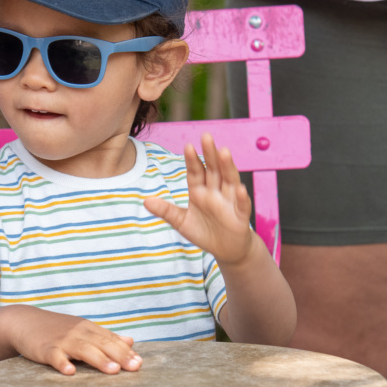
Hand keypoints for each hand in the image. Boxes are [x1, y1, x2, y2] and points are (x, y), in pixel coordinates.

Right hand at [2, 305, 140, 376]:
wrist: (24, 322)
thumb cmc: (56, 329)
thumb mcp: (82, 330)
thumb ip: (106, 337)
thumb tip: (131, 341)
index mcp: (88, 329)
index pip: (111, 339)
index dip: (126, 351)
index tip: (140, 363)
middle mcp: (78, 332)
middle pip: (102, 344)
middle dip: (119, 355)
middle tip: (134, 367)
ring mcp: (61, 340)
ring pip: (83, 349)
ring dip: (99, 359)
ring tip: (113, 370)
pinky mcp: (45, 349)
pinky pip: (55, 356)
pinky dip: (62, 363)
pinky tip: (70, 372)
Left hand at [145, 133, 257, 267]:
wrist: (227, 249)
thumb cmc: (205, 232)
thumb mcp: (182, 222)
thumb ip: (166, 211)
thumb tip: (145, 201)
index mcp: (200, 191)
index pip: (196, 171)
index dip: (192, 160)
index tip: (187, 146)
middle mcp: (215, 192)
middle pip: (213, 169)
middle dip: (210, 154)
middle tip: (206, 136)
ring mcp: (229, 201)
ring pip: (229, 180)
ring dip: (227, 166)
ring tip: (224, 152)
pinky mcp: (240, 215)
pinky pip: (241, 204)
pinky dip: (241, 196)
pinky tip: (239, 188)